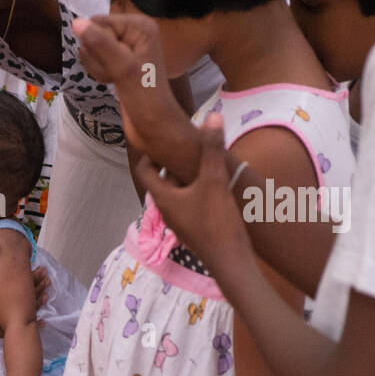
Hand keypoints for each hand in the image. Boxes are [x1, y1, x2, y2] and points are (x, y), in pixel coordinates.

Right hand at [0, 241, 50, 339]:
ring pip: (9, 320)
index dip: (28, 280)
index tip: (40, 270)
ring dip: (27, 310)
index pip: (10, 287)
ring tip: (44, 297)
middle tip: (47, 280)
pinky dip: (15, 327)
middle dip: (33, 293)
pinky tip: (27, 322)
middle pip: (13, 304)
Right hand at [73, 15, 184, 156]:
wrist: (154, 128)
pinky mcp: (119, 62)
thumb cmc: (145, 98)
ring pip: (91, 50)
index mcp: (139, 25)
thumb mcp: (123, 68)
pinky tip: (112, 82)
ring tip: (115, 80)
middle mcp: (133, 31)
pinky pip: (96, 61)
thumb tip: (75, 22)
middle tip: (115, 74)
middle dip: (97, 58)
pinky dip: (100, 73)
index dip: (98, 44)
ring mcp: (125, 47)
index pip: (97, 23)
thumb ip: (100, 44)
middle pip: (93, 35)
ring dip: (98, 68)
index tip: (113, 63)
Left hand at [133, 114, 253, 275]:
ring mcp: (179, 221)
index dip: (148, 153)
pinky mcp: (193, 228)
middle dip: (170, 162)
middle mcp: (166, 210)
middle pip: (161, 180)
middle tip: (181, 144)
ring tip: (199, 160)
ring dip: (185, 176)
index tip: (159, 139)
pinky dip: (195, 191)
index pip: (144, 170)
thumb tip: (212, 115)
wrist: (230, 261)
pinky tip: (214, 184)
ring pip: (177, 192)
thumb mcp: (215, 180)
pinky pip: (189, 203)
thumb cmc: (217, 221)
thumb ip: (212, 148)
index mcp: (162, 198)